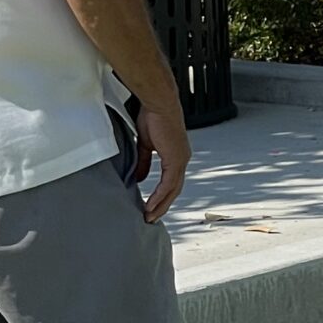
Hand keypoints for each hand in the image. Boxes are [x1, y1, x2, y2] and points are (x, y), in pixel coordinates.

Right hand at [136, 103, 191, 222]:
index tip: (150, 208)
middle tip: (150, 219)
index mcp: (176, 156)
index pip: (171, 182)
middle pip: (173, 190)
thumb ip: (144, 162)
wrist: (159, 104)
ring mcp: (180, 160)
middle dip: (162, 206)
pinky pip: (168, 184)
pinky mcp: (176, 159)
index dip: (161, 196)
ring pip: (172, 190)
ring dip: (160, 205)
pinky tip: (150, 206)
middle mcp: (182, 160)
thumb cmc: (153, 117)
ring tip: (148, 217)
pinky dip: (159, 196)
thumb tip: (141, 178)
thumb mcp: (146, 144)